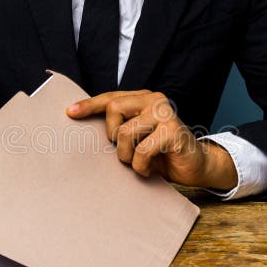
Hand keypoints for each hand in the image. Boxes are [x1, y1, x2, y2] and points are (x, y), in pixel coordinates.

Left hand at [66, 91, 237, 189]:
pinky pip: (142, 151)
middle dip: (112, 136)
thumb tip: (83, 127)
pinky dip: (141, 167)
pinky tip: (149, 169)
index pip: (110, 98)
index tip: (69, 112)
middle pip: (113, 108)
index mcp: (143, 98)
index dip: (89, 105)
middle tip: (124, 151)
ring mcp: (165, 114)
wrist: (196, 165)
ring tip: (138, 162)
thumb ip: (119, 128)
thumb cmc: (161, 153)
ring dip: (126, 155)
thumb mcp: (136, 138)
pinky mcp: (173, 131)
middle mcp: (154, 100)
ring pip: (124, 133)